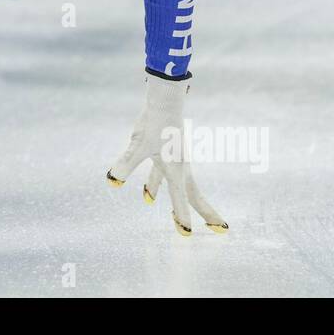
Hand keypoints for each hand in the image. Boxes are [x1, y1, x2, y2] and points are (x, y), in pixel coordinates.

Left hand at [107, 72, 226, 235]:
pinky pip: (162, 176)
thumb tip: (112, 181)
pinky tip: (147, 197)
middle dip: (205, 213)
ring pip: (179, 188)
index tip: (186, 234)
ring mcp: (174, 161)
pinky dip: (156, 187)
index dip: (183, 217)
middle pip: (193, 196)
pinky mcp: (165, 154)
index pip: (180, 199)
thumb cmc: (154, 123)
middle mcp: (179, 167)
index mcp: (176, 169)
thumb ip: (126, 164)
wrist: (164, 100)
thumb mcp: (138, 146)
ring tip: (174, 222)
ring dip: (179, 204)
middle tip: (221, 230)